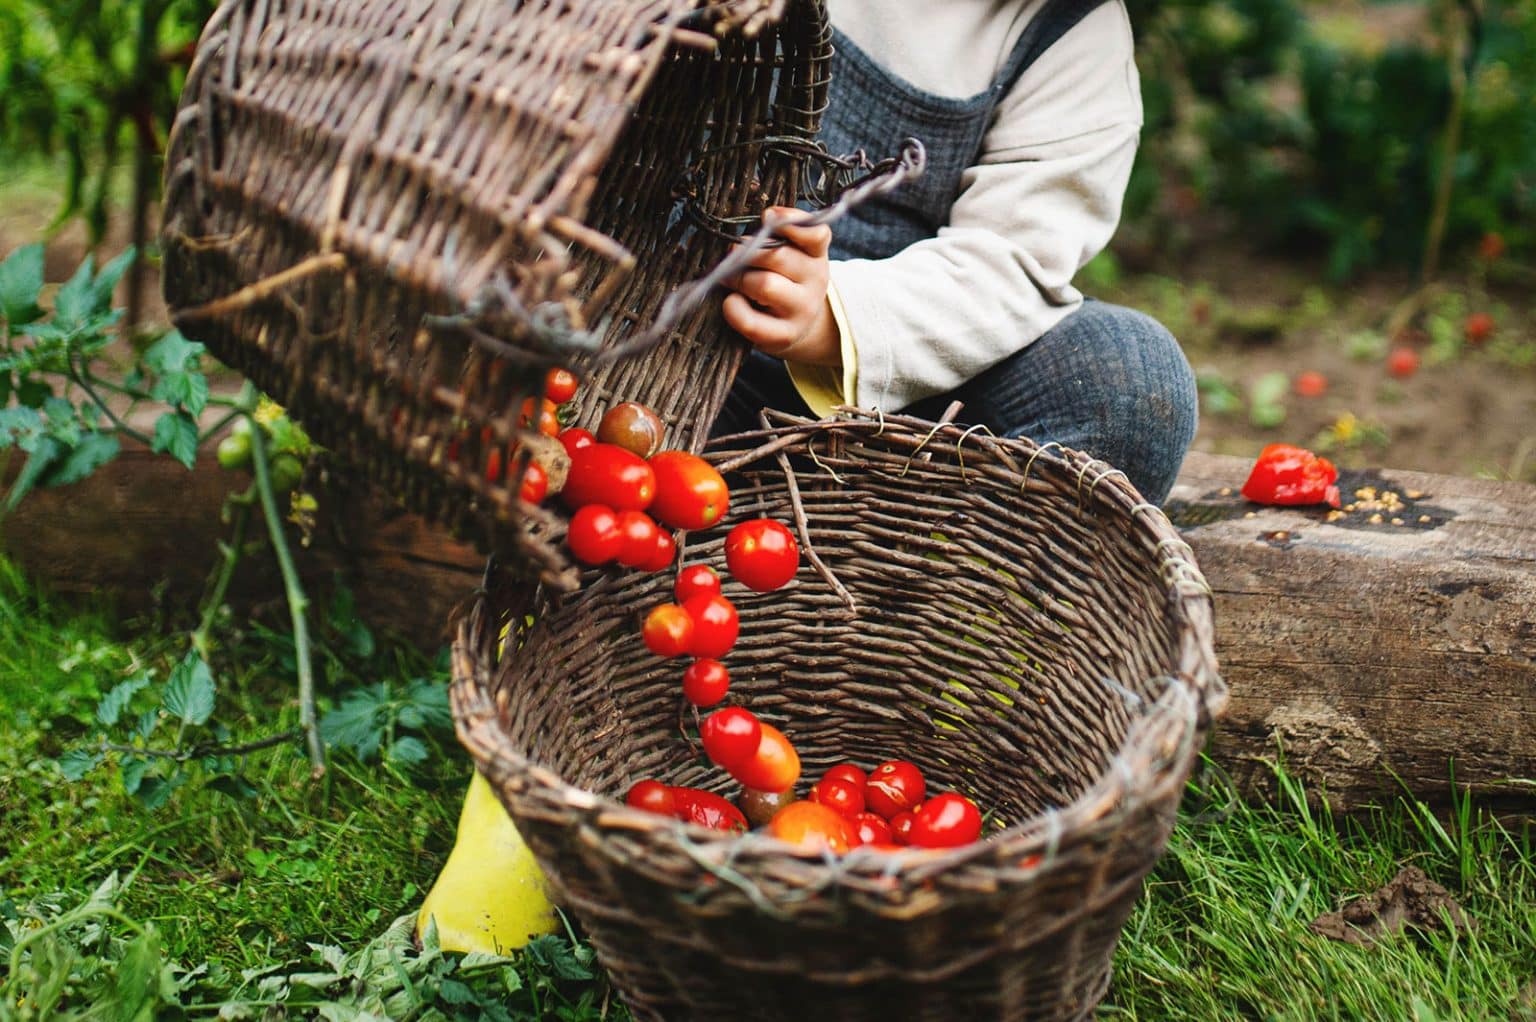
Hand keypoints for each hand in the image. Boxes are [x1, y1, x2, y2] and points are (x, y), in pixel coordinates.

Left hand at [722, 207, 837, 366]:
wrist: (795, 325)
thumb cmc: (781, 280)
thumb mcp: (787, 254)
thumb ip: (773, 235)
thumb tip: (754, 222)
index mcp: (816, 254)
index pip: (816, 233)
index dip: (791, 221)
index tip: (766, 216)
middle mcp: (816, 281)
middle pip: (778, 256)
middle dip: (746, 252)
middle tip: (730, 254)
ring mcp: (803, 310)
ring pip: (765, 285)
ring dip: (737, 279)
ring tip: (729, 279)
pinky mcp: (785, 335)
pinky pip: (751, 321)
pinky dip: (733, 309)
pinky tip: (731, 302)